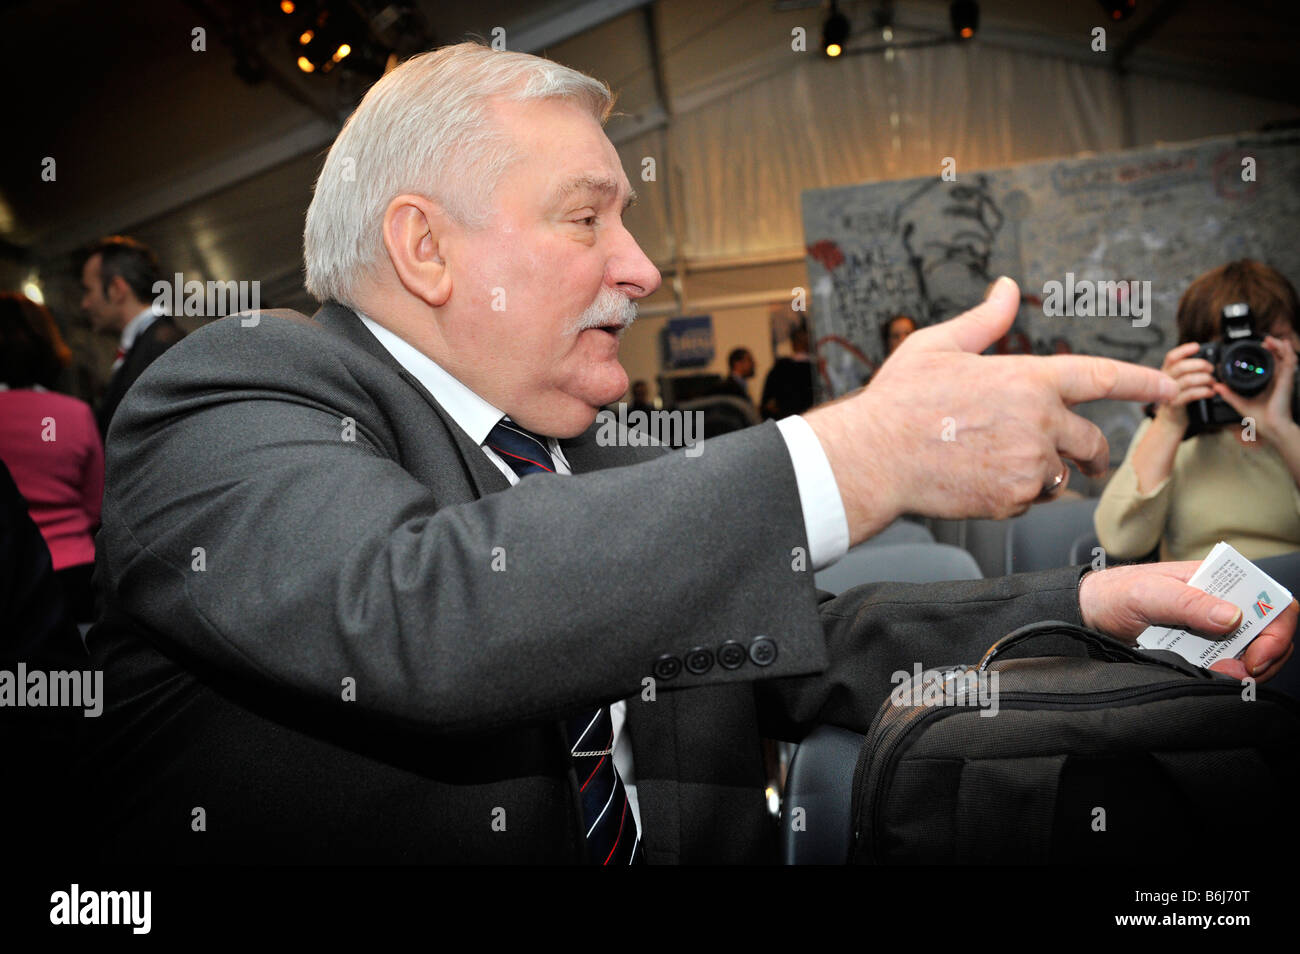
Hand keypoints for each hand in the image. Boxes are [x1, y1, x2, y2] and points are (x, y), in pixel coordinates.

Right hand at [804, 277, 1177, 542]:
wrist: (872, 458)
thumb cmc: (898, 403)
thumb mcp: (938, 345)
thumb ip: (984, 320)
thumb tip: (1006, 289)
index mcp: (1027, 377)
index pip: (1102, 378)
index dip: (1142, 383)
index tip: (1167, 388)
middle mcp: (1037, 421)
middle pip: (1092, 442)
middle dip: (1093, 453)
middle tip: (1085, 459)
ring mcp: (1028, 464)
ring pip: (1059, 475)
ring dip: (1042, 473)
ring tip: (997, 464)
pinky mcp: (1012, 499)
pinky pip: (1031, 501)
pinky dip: (1014, 496)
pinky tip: (979, 480)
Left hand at [1079, 561, 1295, 681]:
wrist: (1089, 616)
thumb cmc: (1117, 593)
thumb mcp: (1148, 593)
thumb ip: (1188, 602)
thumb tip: (1232, 616)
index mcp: (1217, 581)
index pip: (1271, 599)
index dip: (1277, 628)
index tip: (1258, 654)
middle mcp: (1222, 606)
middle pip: (1270, 634)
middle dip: (1266, 658)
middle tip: (1243, 673)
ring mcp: (1213, 632)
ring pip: (1253, 657)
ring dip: (1245, 672)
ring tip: (1220, 675)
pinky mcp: (1200, 654)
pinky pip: (1226, 670)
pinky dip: (1224, 678)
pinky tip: (1209, 678)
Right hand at [1151, 341, 1215, 431]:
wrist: (1171, 422)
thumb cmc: (1179, 400)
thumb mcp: (1180, 384)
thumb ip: (1188, 373)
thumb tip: (1207, 364)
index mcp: (1166, 373)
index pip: (1172, 357)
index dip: (1184, 350)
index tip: (1197, 346)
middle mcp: (1164, 381)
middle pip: (1181, 366)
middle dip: (1200, 365)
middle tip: (1211, 369)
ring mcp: (1168, 393)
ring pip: (1188, 380)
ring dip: (1205, 379)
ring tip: (1213, 382)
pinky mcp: (1174, 404)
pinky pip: (1191, 394)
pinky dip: (1204, 392)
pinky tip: (1211, 392)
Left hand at [1210, 335, 1299, 445]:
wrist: (1272, 427)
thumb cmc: (1262, 419)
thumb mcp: (1241, 403)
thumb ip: (1228, 394)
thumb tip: (1216, 386)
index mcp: (1269, 383)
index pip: (1269, 364)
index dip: (1266, 354)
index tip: (1257, 347)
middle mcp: (1278, 380)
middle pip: (1278, 358)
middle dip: (1271, 347)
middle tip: (1262, 341)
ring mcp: (1284, 379)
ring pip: (1285, 356)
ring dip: (1277, 346)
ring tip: (1268, 340)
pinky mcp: (1287, 380)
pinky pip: (1290, 362)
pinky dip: (1287, 351)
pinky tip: (1283, 343)